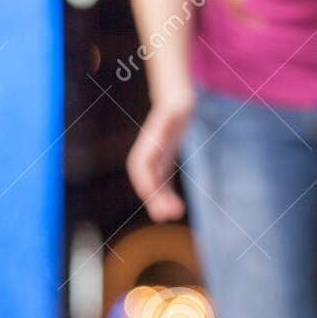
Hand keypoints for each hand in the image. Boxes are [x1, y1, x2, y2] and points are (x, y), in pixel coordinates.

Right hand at [126, 96, 194, 222]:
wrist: (175, 102)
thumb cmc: (175, 107)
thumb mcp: (172, 112)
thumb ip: (167, 118)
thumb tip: (170, 114)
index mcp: (148, 144)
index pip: (141, 168)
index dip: (146, 182)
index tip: (151, 196)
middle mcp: (148, 154)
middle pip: (147, 180)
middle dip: (155, 197)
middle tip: (167, 215)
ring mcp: (154, 159)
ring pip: (154, 184)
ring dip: (160, 200)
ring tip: (173, 215)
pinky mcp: (163, 162)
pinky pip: (162, 182)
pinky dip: (166, 195)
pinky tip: (175, 207)